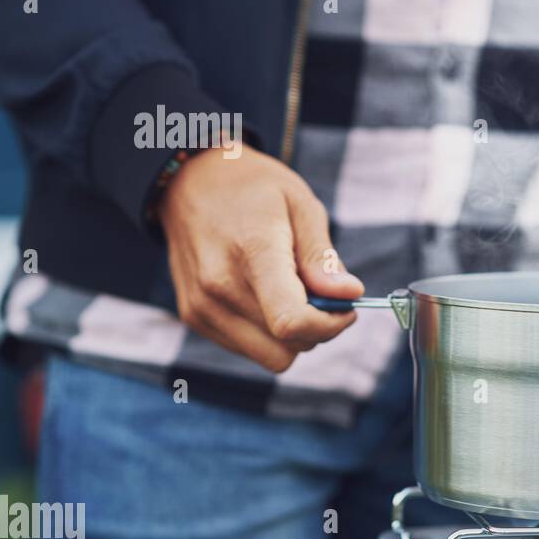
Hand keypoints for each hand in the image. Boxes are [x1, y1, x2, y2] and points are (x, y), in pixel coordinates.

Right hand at [157, 146, 363, 371]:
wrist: (189, 182)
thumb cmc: (253, 189)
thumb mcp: (300, 205)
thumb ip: (322, 257)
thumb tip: (349, 295)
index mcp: (252, 252)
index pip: (291, 322)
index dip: (329, 325)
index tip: (346, 307)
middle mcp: (220, 286)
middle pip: (287, 346)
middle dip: (317, 329)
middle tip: (323, 295)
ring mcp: (202, 306)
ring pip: (270, 356)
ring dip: (293, 336)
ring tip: (292, 292)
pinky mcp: (194, 317)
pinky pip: (248, 349)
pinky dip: (267, 334)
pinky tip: (265, 296)